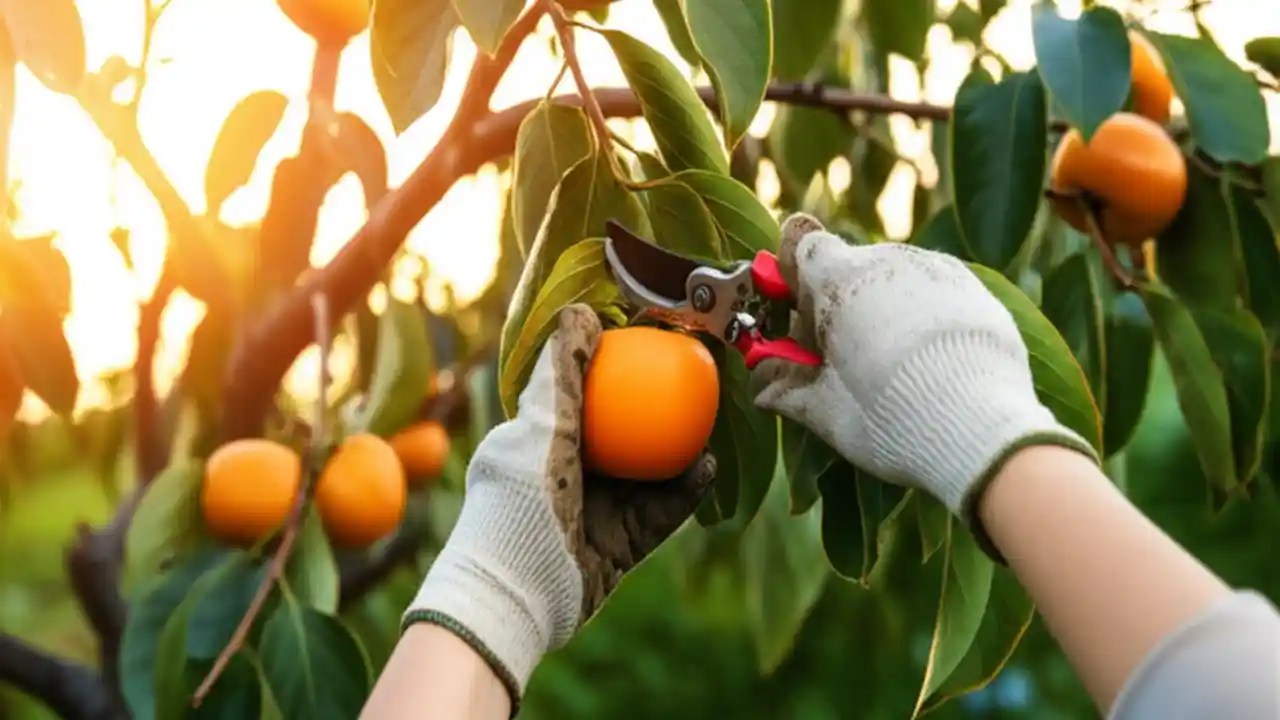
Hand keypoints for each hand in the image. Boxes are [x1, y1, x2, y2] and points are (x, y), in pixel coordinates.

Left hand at [403, 304, 713, 707]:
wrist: (514, 596)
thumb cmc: (516, 501)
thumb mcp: (536, 429)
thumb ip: (559, 374)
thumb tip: (581, 313)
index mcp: (540, 441)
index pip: (580, 392)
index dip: (612, 366)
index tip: (649, 339)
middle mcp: (569, 473)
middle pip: (622, 430)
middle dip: (657, 404)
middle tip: (694, 375)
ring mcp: (596, 511)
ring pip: (649, 470)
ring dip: (681, 447)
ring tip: (713, 418)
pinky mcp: (621, 545)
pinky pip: (662, 511)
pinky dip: (686, 490)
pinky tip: (708, 465)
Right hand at [751, 214, 1096, 543]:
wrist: (984, 434)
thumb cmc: (892, 419)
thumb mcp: (824, 410)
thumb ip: (786, 384)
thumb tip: (762, 382)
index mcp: (840, 282)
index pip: (801, 245)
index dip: (793, 278)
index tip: (795, 313)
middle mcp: (889, 261)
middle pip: (847, 263)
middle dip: (835, 300)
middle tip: (836, 356)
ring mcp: (939, 271)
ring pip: (892, 276)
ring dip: (879, 307)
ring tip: (887, 366)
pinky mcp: (976, 290)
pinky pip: (932, 290)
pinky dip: (920, 314)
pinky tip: (926, 362)